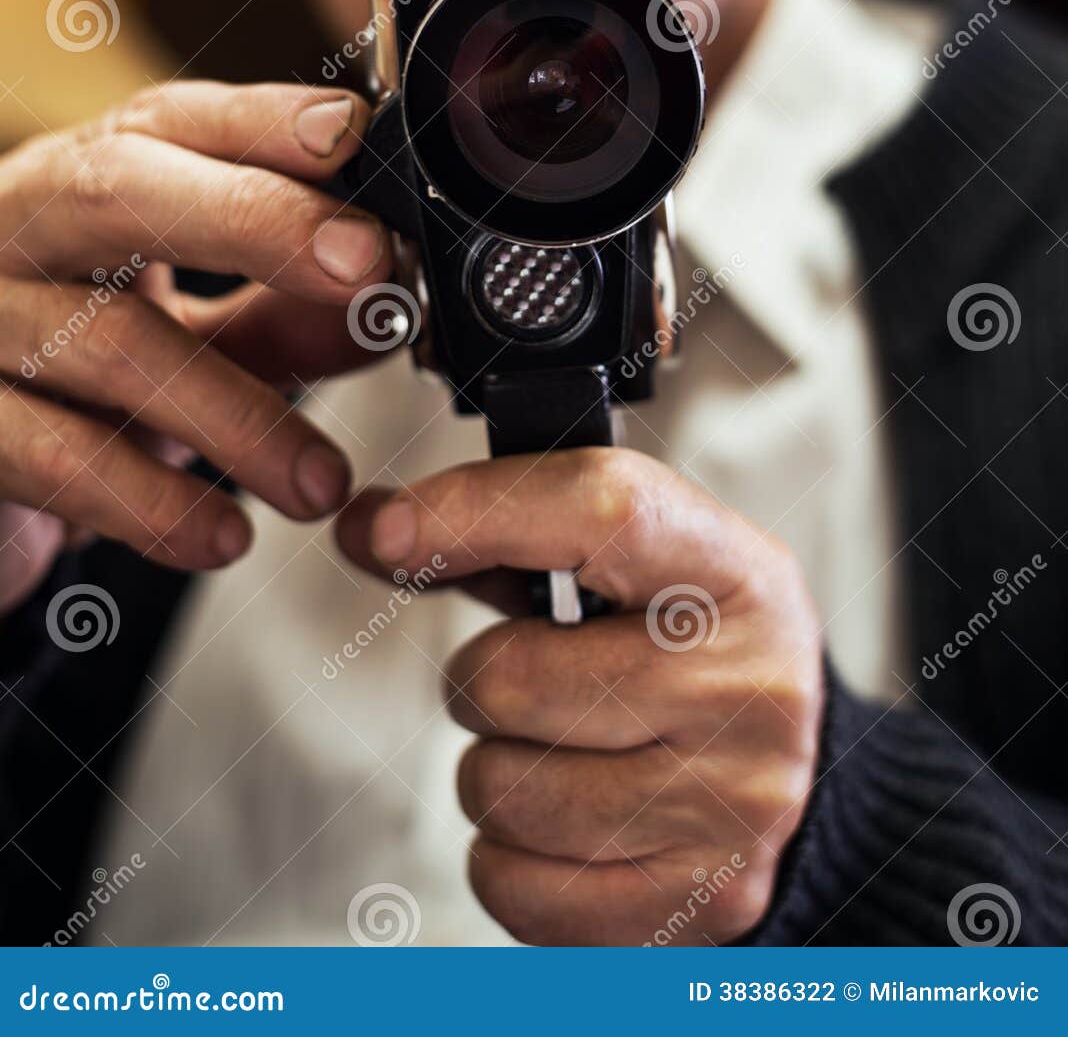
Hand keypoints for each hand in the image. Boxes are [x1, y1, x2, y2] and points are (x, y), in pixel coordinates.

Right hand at [0, 82, 389, 572]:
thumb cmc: (69, 376)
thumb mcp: (182, 330)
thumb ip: (277, 315)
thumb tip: (390, 307)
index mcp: (79, 181)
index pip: (171, 122)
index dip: (263, 123)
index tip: (353, 138)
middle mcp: (15, 226)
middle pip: (119, 187)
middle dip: (256, 219)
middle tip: (365, 264)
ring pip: (106, 339)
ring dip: (238, 415)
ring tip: (321, 480)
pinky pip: (55, 456)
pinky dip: (153, 503)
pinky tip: (221, 535)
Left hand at [337, 446, 823, 945]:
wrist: (808, 780)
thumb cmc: (694, 650)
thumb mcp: (639, 562)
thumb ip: (508, 532)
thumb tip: (370, 530)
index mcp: (733, 573)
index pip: (601, 511)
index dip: (475, 512)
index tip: (390, 531)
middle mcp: (747, 685)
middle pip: (514, 677)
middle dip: (480, 681)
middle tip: (524, 679)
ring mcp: (731, 802)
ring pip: (502, 792)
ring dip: (495, 772)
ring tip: (556, 749)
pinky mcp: (701, 900)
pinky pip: (519, 888)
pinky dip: (510, 859)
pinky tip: (564, 824)